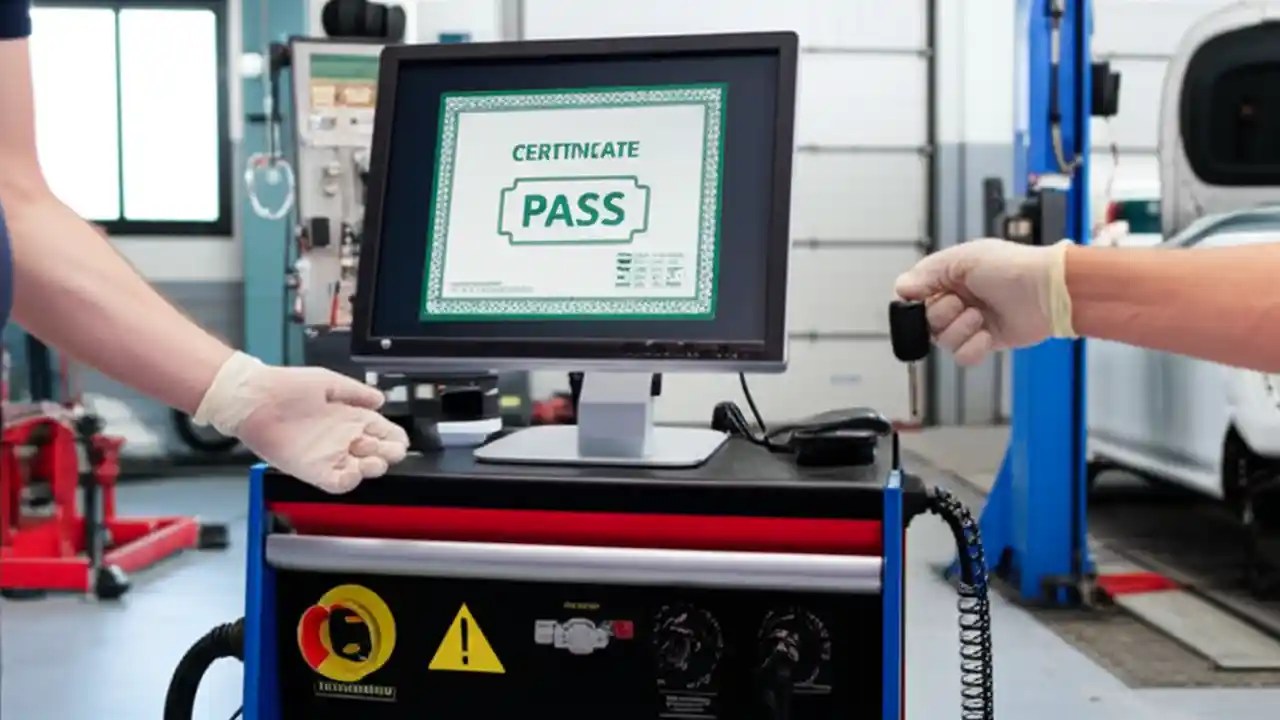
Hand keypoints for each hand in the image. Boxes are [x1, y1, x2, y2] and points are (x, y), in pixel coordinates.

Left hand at [193, 352, 409, 492]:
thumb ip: (356, 391)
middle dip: (388, 454)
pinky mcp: (312, 470)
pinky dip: (349, 480)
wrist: (255, 398)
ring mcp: (328, 455)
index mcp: (348, 417)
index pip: (381, 431)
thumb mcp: (328, 382)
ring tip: (373, 460)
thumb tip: (380, 398)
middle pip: (376, 453)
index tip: (399, 439)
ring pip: (361, 470)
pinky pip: (337, 482)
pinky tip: (353, 471)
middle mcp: (341, 438)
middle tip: (389, 450)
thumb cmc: (286, 387)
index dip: (393, 437)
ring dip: (372, 468)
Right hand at [893, 239, 1073, 365]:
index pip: (915, 296)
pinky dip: (973, 348)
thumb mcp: (964, 259)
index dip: (915, 302)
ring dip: (960, 331)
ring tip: (980, 318)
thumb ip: (928, 272)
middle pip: (926, 322)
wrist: (1048, 293)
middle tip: (963, 303)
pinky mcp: (986, 342)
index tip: (922, 298)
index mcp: (949, 277)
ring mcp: (971, 323)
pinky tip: (987, 336)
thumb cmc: (1013, 268)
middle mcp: (957, 300)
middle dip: (942, 315)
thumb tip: (900, 289)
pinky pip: (963, 356)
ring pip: (943, 341)